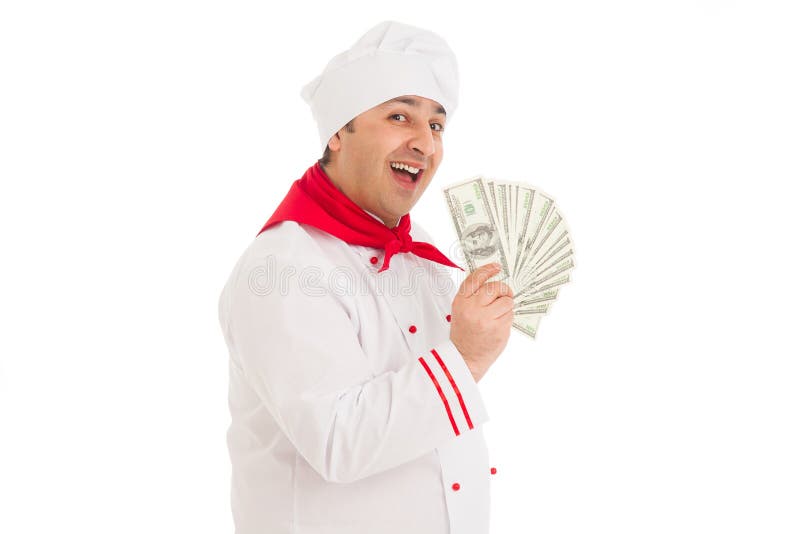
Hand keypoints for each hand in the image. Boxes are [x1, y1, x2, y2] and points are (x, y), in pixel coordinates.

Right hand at [449, 263, 514, 381]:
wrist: (464, 358)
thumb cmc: (464, 333)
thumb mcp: (460, 311)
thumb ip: (472, 295)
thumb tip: (490, 280)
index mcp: (461, 302)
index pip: (476, 278)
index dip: (488, 270)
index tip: (496, 267)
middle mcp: (473, 309)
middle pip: (495, 287)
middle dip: (503, 290)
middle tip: (504, 295)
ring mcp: (487, 319)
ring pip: (506, 301)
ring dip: (506, 305)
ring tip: (499, 314)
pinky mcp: (499, 329)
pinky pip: (510, 315)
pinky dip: (507, 318)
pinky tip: (498, 324)